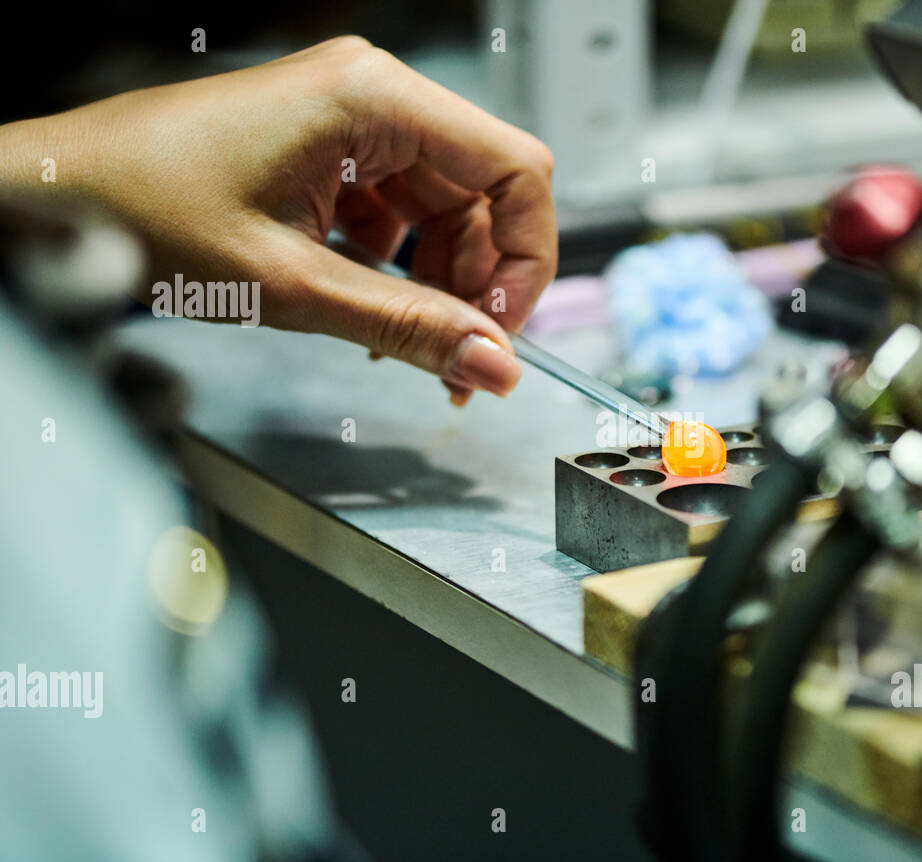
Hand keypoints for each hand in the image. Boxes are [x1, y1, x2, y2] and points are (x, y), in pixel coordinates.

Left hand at [0, 36, 556, 401]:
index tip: (505, 330)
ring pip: (450, 213)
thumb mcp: (292, 285)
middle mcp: (374, 98)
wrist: (56, 194)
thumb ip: (408, 326)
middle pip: (486, 196)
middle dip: (483, 285)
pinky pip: (404, 217)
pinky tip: (383, 320)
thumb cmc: (145, 207)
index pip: (516, 169)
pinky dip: (406, 273)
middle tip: (463, 363)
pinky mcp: (334, 155)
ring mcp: (354, 125)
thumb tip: (496, 365)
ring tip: (417, 351)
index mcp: (373, 99)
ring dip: (445, 287)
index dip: (527, 258)